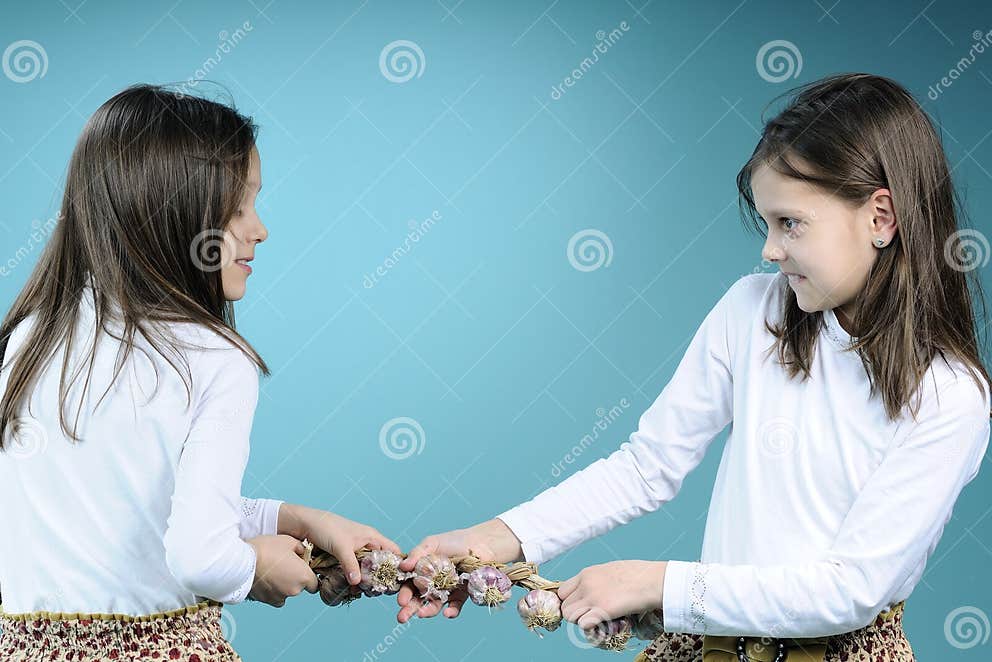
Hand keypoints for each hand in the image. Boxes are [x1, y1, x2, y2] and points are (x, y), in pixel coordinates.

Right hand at [245, 534, 318, 606]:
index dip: (309, 576)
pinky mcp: (266, 600)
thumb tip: (304, 553)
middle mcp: (294, 591)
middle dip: (295, 579)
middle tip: (284, 566)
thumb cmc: (267, 549)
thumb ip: (301, 549)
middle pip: (300, 588)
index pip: (314, 584)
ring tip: (272, 572)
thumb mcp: (289, 541)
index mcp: (303, 577)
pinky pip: (274, 598)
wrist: (242, 561)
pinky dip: (272, 591)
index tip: (302, 569)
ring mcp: (279, 597)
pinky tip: (266, 580)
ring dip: (283, 586)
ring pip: (286, 593)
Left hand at [282, 504, 400, 587]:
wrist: (304, 525)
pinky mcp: (344, 560)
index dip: (398, 565)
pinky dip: (353, 580)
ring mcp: (355, 553)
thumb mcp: (341, 546)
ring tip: (363, 593)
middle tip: (377, 592)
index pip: (393, 551)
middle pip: (381, 565)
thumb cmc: (326, 527)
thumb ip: (350, 564)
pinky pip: (353, 572)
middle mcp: (366, 545)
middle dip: (380, 579)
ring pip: (366, 570)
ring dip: (365, 581)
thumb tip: (358, 583)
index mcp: (372, 537)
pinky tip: (351, 589)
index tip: (397, 581)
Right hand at [396, 518, 522, 622]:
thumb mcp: (432, 544)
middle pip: (419, 599)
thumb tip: (403, 565)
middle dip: (409, 609)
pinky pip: (455, 607)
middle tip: (402, 617)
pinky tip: (447, 613)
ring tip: (422, 614)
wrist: (481, 544)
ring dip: (427, 612)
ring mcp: (446, 591)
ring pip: (434, 605)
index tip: (401, 600)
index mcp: (422, 572)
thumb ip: (417, 554)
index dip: (404, 594)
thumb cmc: (454, 541)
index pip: (410, 585)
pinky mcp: (461, 596)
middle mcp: (432, 583)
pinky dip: (451, 612)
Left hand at [557, 560, 666, 630]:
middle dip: (576, 614)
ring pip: (570, 617)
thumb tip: (589, 592)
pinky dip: (591, 627)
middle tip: (591, 616)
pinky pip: (583, 624)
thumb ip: (596, 580)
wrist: (653, 580)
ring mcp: (592, 597)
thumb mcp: (610, 571)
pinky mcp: (602, 610)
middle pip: (565, 606)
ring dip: (582, 621)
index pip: (562, 591)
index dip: (570, 602)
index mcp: (587, 573)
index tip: (581, 607)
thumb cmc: (639, 576)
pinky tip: (604, 623)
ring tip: (598, 620)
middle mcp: (585, 584)